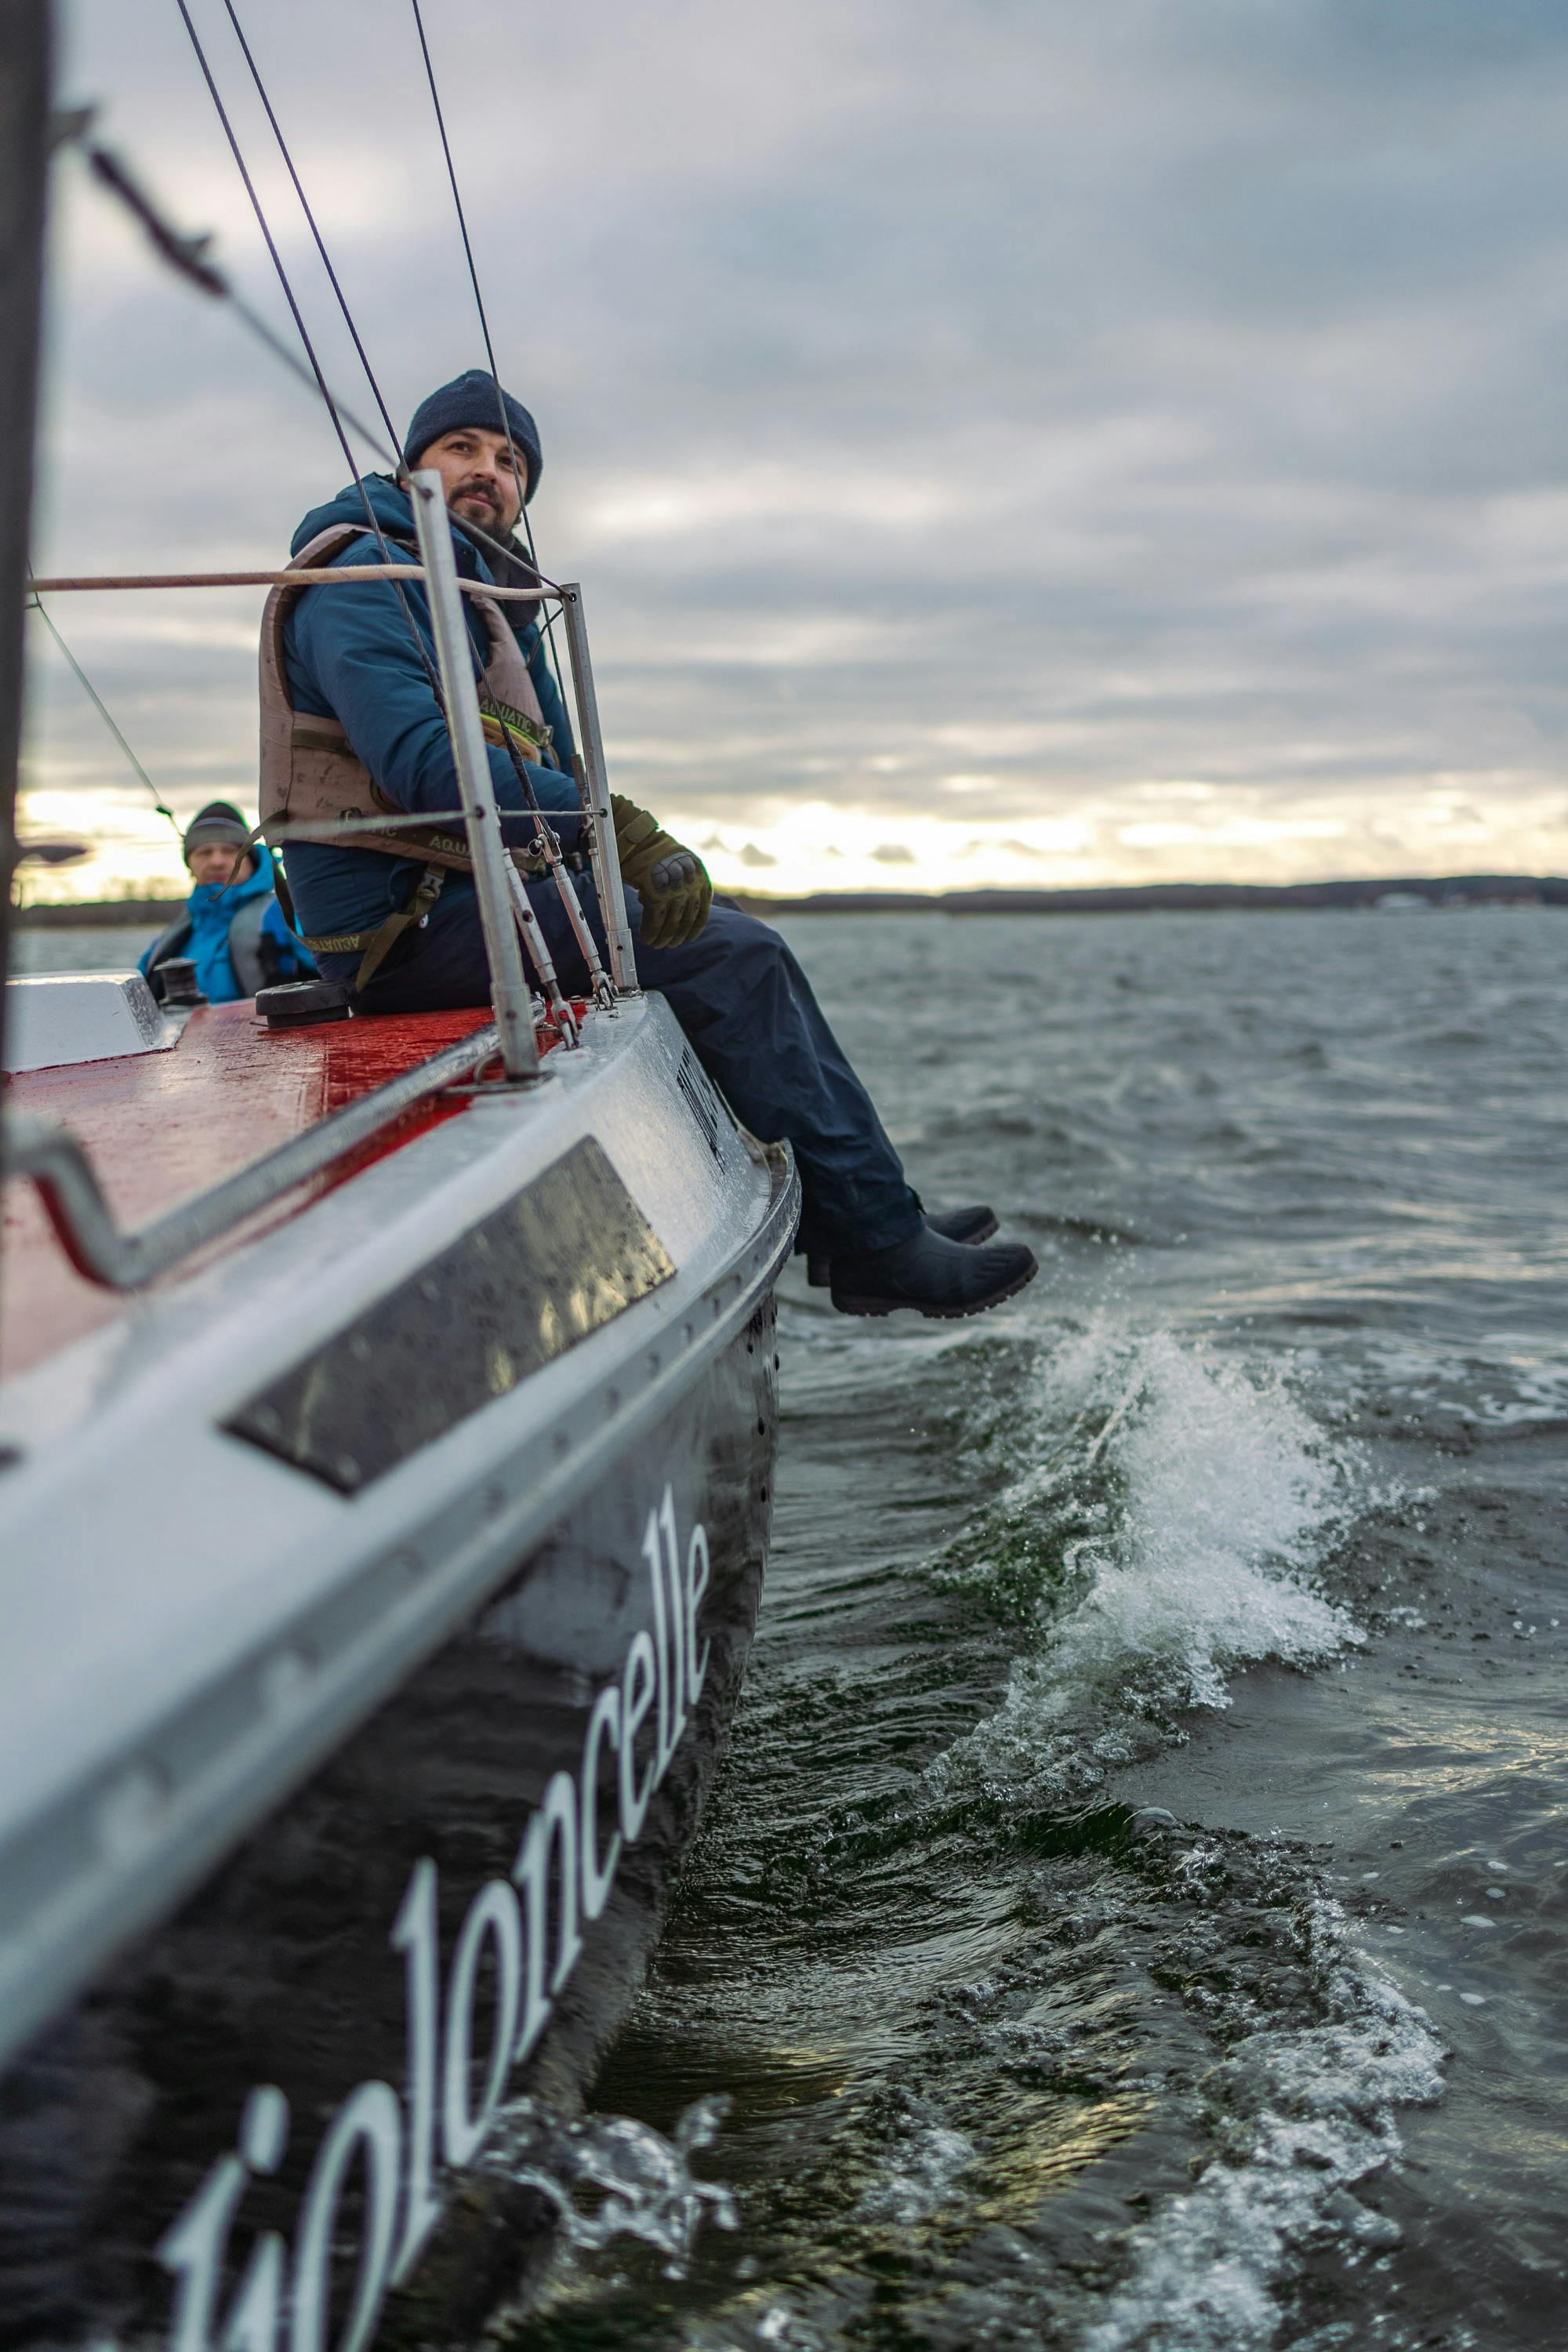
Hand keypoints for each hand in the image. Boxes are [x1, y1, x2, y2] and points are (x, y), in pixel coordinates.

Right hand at [612, 796, 712, 948]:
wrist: (638, 839)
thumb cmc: (655, 853)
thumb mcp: (679, 866)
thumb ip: (682, 887)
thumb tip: (676, 913)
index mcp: (699, 877)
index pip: (701, 911)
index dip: (694, 928)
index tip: (688, 939)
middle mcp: (690, 883)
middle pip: (685, 919)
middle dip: (676, 936)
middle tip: (668, 945)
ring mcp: (674, 888)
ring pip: (671, 922)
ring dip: (663, 937)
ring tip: (657, 945)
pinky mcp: (656, 892)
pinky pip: (655, 919)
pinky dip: (651, 932)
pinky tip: (647, 939)